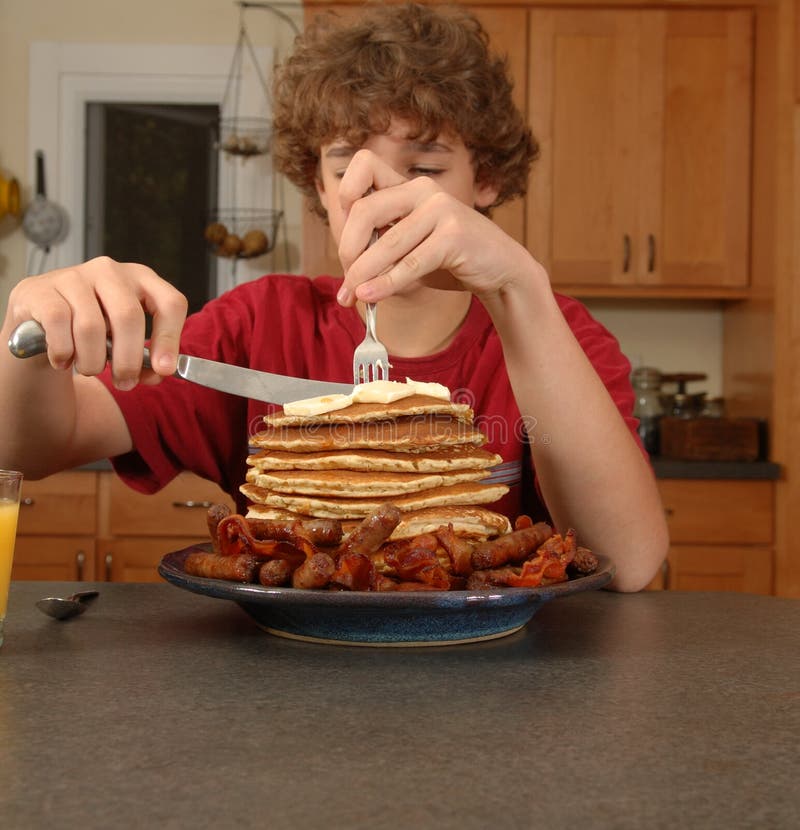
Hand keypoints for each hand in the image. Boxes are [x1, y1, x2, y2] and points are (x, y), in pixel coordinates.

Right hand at [4, 256, 187, 389]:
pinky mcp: (42, 289)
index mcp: (141, 279)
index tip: (164, 369)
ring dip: (92, 361)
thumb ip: (146, 360)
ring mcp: (74, 276)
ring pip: (91, 327)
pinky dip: (63, 352)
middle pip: (129, 317)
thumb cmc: (95, 329)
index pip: (170, 303)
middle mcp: (110, 271)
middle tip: (124, 383)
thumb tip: (157, 374)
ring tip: (89, 369)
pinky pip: (58, 325)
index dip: (170, 339)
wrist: (42, 318)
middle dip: (128, 360)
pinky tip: (64, 360)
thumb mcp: (126, 340)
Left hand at [332, 149, 538, 304]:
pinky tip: (370, 296)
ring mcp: (440, 209)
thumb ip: (382, 251)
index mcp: (409, 186)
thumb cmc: (451, 261)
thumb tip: (347, 278)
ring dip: (363, 274)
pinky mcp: (454, 235)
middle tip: (346, 280)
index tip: (344, 233)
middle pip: (365, 210)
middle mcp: (423, 190)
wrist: (501, 271)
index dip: (345, 194)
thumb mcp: (411, 249)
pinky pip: (410, 263)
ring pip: (386, 243)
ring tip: (351, 296)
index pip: (365, 166)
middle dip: (348, 249)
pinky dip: (386, 283)